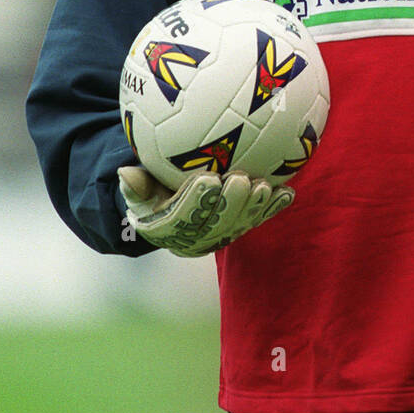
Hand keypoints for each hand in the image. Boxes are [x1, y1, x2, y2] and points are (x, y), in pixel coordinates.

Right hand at [118, 165, 293, 256]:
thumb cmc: (152, 191)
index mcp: (169, 231)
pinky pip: (258, 219)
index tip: (207, 179)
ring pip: (240, 224)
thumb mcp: (138, 190)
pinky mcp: (240, 228)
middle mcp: (197, 239)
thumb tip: (125, 172)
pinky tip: (288, 192)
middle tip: (242, 178)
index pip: (183, 218)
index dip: (197, 200)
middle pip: (217, 224)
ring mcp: (221, 236)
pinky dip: (273, 208)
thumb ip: (135, 184)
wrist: (170, 209)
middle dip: (232, 203)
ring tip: (266, 186)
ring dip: (255, 206)